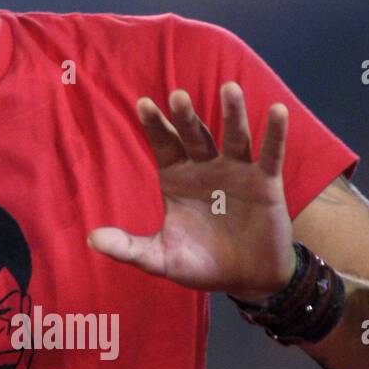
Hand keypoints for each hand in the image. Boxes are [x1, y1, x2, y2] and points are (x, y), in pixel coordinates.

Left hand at [87, 82, 297, 302]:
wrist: (246, 279)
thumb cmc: (201, 264)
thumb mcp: (161, 259)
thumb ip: (128, 248)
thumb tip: (91, 240)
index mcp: (176, 179)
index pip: (163, 146)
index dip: (154, 126)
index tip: (143, 103)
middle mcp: (204, 168)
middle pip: (194, 136)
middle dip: (186, 117)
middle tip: (177, 96)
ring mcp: (236, 172)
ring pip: (232, 137)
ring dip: (232, 114)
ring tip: (230, 89)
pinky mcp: (265, 183)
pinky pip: (270, 155)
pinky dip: (274, 134)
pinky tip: (277, 111)